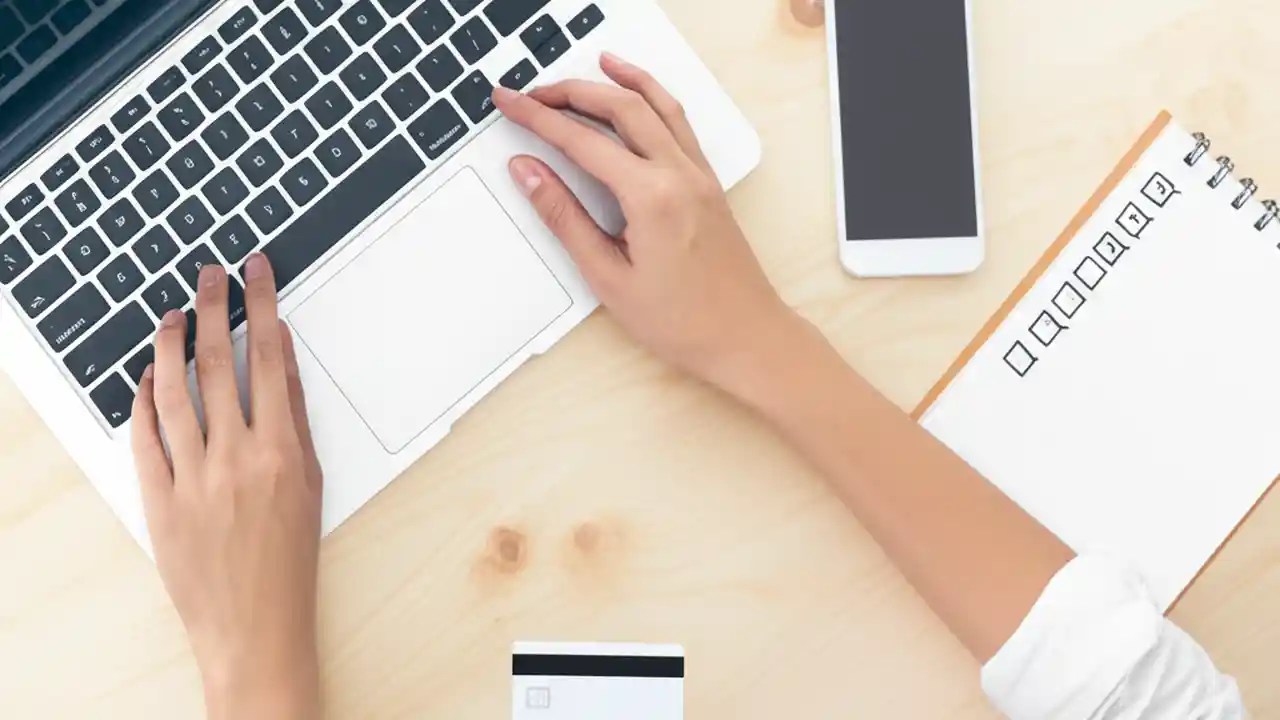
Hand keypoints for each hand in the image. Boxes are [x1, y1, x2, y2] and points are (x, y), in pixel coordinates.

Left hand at [131, 254, 322, 719]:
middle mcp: (234, 458)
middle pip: (217, 363)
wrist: (254, 625)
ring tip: (172, 314)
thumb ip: (296, 418)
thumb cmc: (290, 559)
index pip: (270, 359)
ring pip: (173, 392)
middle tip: (211, 273)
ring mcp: (191, 479)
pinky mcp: (157, 500)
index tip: (257, 272)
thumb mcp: (310, 482)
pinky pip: (145, 438)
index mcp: (281, 452)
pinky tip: (147, 378)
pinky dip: (143, 401)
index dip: (262, 306)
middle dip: (214, 307)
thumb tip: (282, 361)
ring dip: (170, 344)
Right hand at [492, 53, 797, 394]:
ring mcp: (700, 176)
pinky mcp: (709, 185)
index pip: (582, 141)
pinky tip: (641, 97)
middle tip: (533, 92)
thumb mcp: (608, 277)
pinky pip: (680, 125)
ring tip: (594, 64)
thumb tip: (529, 173)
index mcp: (652, 197)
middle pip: (621, 108)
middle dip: (572, 91)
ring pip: (658, 106)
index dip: (538, 117)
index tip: (510, 103)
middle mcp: (680, 175)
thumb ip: (565, 218)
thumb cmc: (683, 322)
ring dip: (621, 81)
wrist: (746, 338)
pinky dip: (655, 100)